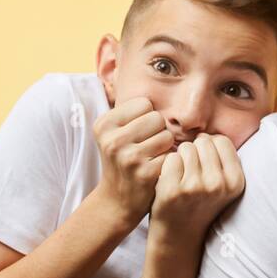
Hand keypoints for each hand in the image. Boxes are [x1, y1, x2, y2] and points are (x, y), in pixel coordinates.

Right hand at [92, 96, 174, 226]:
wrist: (118, 199)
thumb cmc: (123, 158)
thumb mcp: (115, 132)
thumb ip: (131, 110)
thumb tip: (157, 77)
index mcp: (104, 124)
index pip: (144, 103)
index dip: (148, 117)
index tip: (138, 133)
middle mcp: (112, 139)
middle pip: (157, 118)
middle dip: (158, 131)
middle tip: (147, 147)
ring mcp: (128, 157)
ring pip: (167, 135)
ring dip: (166, 147)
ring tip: (152, 157)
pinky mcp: (145, 173)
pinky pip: (172, 154)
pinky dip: (170, 161)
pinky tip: (158, 169)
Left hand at [150, 132, 245, 243]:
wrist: (179, 235)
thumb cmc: (200, 204)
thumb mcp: (223, 185)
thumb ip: (222, 158)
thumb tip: (206, 133)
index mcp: (236, 181)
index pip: (222, 141)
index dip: (210, 146)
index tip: (205, 163)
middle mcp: (219, 184)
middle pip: (203, 142)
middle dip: (195, 151)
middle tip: (192, 173)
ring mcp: (196, 187)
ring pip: (186, 148)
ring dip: (181, 158)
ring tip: (182, 178)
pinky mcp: (173, 189)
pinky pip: (171, 158)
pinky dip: (168, 166)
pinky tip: (170, 182)